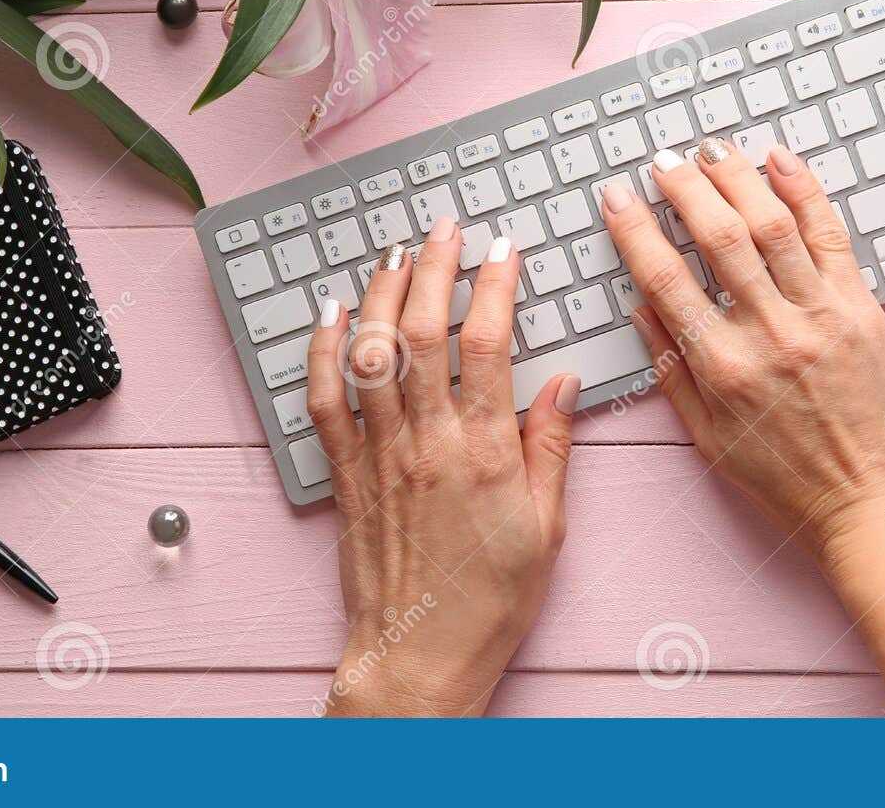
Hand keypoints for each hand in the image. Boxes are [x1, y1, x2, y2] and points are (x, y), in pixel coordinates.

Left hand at [306, 221, 579, 716]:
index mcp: (487, 453)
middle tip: (444, 227)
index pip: (489, 344)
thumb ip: (551, 448)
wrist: (418, 658)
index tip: (502, 247)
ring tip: (395, 252)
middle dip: (435, 267)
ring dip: (382, 293)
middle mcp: (429, 444)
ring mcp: (381, 457)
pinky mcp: (345, 476)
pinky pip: (326, 401)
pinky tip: (332, 315)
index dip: (495, 285)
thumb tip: (561, 382)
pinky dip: (323, 352)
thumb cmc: (488, 604)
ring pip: (373, 355)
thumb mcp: (547, 529)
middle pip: (424, 331)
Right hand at [600, 140, 884, 696]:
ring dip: (738, 178)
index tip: (617, 198)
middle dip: (685, 188)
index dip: (635, 231)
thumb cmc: (792, 484)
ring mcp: (821, 317)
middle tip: (664, 161)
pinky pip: (832, 236)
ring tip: (712, 149)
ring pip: (774, 226)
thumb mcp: (710, 440)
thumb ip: (672, 372)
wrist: (878, 506)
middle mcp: (770, 334)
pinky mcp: (864, 310)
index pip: (665, 280)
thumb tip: (640, 311)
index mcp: (724, 369)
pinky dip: (806, 192)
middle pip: (719, 238)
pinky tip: (782, 161)